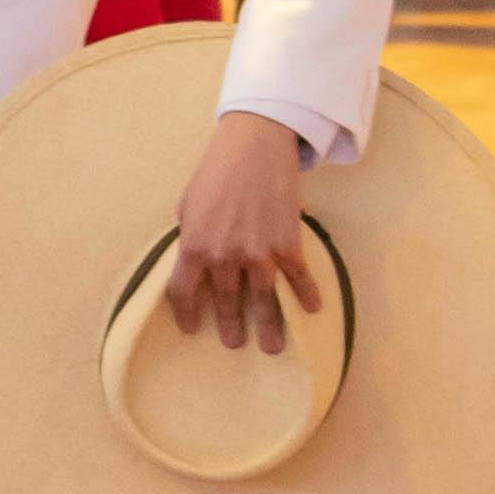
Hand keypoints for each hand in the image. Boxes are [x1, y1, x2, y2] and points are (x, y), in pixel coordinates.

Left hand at [163, 112, 322, 357]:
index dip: (186, 314)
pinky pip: (297, 279)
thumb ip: (191, 238)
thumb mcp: (189, 206)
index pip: (183, 292)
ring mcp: (258, 253)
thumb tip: (194, 261)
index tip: (192, 328)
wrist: (254, 147)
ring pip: (263, 300)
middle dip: (230, 325)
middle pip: (225, 301)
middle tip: (235, 343)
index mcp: (194, 246)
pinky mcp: (288, 245)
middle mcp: (224, 257)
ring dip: (269, 326)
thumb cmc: (216, 172)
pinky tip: (311, 310)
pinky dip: (306, 296)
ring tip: (272, 347)